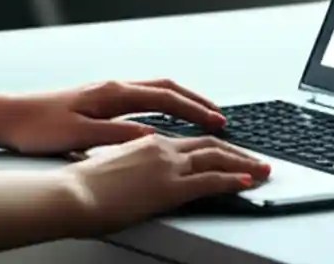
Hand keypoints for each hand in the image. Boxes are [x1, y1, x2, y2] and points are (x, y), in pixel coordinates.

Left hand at [0, 79, 227, 154]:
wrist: (6, 116)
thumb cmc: (36, 126)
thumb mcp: (80, 136)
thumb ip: (118, 135)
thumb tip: (153, 135)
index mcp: (111, 93)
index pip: (165, 99)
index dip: (194, 110)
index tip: (216, 121)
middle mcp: (111, 88)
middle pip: (165, 88)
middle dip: (195, 101)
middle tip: (220, 115)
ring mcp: (104, 92)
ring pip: (153, 92)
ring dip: (180, 103)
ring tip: (200, 116)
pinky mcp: (96, 102)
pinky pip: (140, 100)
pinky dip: (161, 107)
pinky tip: (163, 120)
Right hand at [64, 134, 270, 233]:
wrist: (72, 193)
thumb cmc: (82, 185)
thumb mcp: (111, 167)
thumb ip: (130, 164)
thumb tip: (136, 174)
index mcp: (146, 141)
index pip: (190, 140)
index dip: (213, 143)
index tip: (227, 148)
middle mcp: (161, 147)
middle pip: (210, 144)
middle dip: (237, 151)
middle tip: (255, 158)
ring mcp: (168, 165)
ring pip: (218, 157)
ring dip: (244, 163)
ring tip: (262, 169)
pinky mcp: (171, 186)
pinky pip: (212, 179)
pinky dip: (234, 179)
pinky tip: (247, 182)